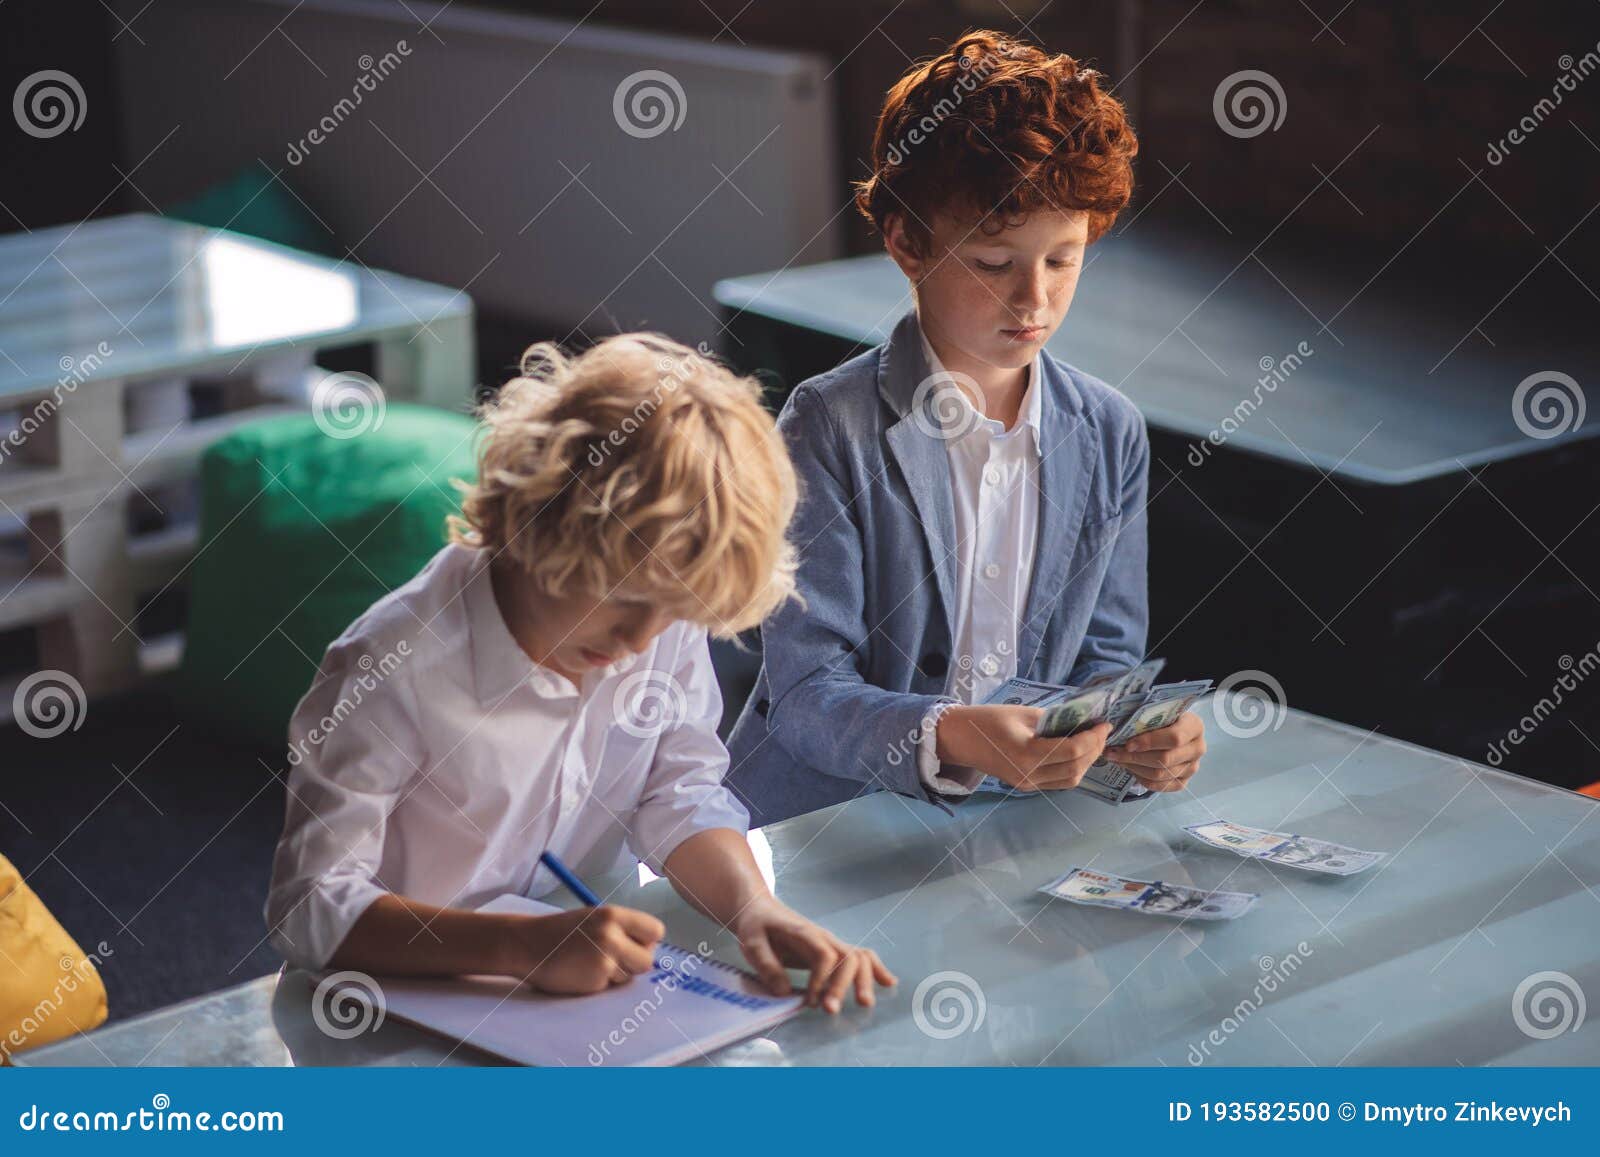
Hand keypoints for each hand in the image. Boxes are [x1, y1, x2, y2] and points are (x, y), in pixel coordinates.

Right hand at [510, 906, 664, 994]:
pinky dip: (600, 982)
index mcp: (614, 915)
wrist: (527, 944)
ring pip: (629, 976)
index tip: (637, 944)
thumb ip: (622, 929)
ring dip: (615, 974)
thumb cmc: (561, 931)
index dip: (648, 941)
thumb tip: (649, 947)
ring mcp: (604, 960)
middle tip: (617, 959)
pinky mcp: (594, 981)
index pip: (655, 931)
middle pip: (647, 959)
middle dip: (636, 962)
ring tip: (590, 962)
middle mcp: (612, 936)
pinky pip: (610, 986)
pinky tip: (581, 972)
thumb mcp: (594, 918)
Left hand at [731, 898, 896, 1013]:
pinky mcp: (832, 951)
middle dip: (844, 985)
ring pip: (858, 957)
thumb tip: (785, 992)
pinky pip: (860, 957)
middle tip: (831, 1011)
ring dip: (864, 980)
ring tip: (864, 1003)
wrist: (761, 909)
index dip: (822, 979)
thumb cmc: (756, 925)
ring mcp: (831, 944)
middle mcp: (823, 938)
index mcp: (804, 934)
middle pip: (847, 957)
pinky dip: (876, 969)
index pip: (824, 955)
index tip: (810, 1001)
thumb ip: (766, 965)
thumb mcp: (750, 942)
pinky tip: (888, 983)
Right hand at [935, 704, 1111, 790]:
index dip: (1093, 738)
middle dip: (1095, 750)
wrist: (960, 740)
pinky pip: (1058, 782)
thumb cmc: (988, 720)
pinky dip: (1073, 769)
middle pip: (1075, 768)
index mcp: (1027, 753)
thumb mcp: (1023, 713)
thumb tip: (1082, 720)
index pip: (1072, 750)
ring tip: (1093, 742)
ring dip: (1087, 762)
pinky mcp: (1026, 786)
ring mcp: (1027, 784)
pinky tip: (1078, 753)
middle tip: (1102, 731)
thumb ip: (1054, 720)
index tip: (1104, 723)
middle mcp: (1029, 775)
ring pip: (1070, 780)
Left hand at [1104, 710, 1205, 791]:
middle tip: (1113, 753)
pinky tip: (1131, 769)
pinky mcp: (1184, 781)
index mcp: (1194, 726)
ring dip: (1135, 768)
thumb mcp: (1158, 710)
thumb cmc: (1162, 717)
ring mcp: (1192, 767)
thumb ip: (1145, 717)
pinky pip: (1161, 786)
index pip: (1174, 738)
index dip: (1149, 742)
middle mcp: (1198, 748)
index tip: (1128, 744)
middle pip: (1165, 759)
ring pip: (1161, 774)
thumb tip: (1114, 726)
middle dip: (1135, 757)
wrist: (1173, 729)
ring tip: (1117, 759)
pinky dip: (1142, 780)